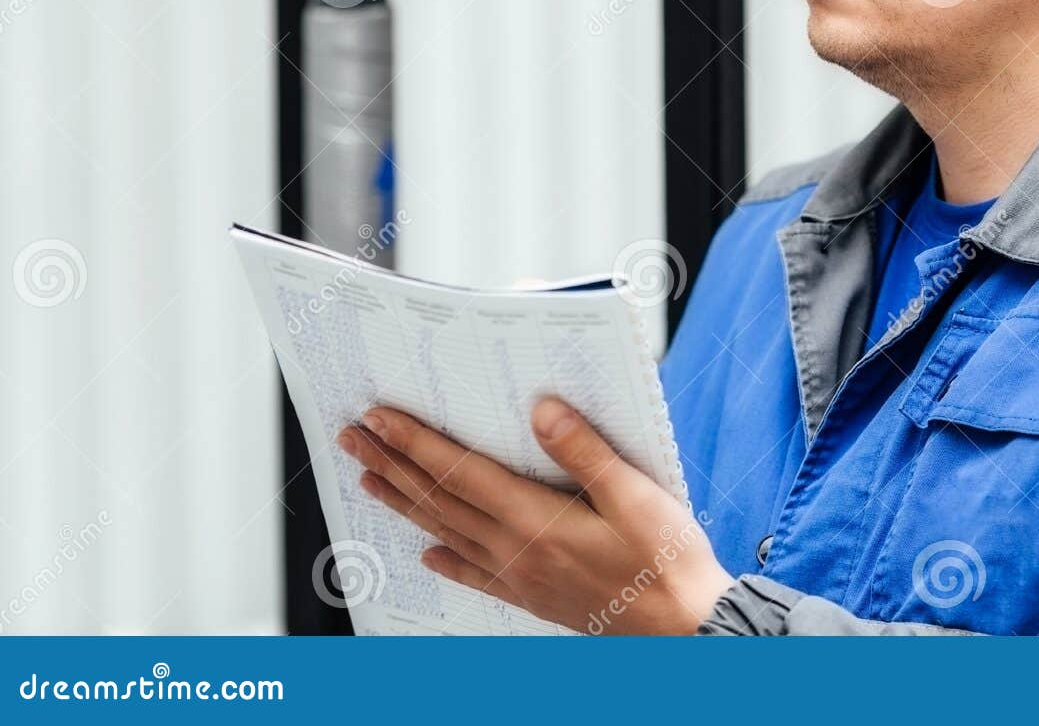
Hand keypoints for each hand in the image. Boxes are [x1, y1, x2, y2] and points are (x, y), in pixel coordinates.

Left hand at [335, 398, 733, 634]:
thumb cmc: (665, 562)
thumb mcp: (635, 495)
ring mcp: (521, 576)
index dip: (416, 443)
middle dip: (393, 465)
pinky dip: (447, 559)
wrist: (683, 628)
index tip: (380, 419)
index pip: (459, 473)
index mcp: (536, 521)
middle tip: (354, 439)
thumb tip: (541, 411)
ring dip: (404, 503)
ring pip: (447, 533)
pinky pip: (476, 574)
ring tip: (371, 481)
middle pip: (439, 501)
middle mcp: (517, 551)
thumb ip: (584, 451)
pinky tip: (428, 553)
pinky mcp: (533, 595)